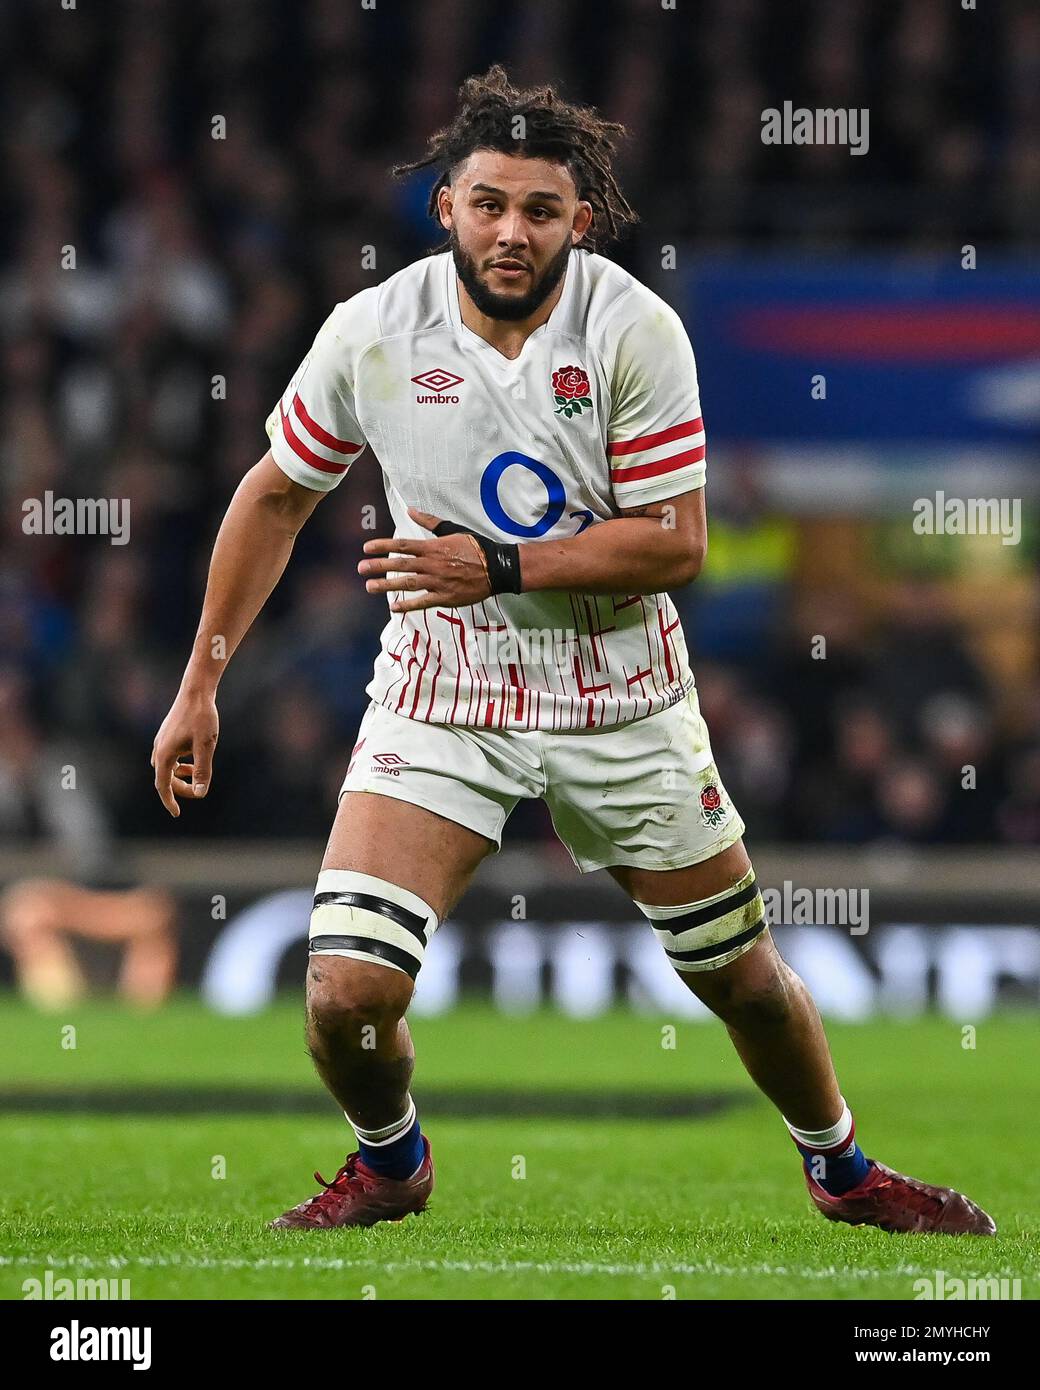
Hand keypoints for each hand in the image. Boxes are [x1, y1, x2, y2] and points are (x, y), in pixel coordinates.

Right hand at [150, 689, 218, 816]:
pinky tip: (193, 758)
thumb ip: (202, 770)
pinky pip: (169, 757)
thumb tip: (200, 793)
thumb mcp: (206, 746)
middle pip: (164, 779)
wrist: (196, 691)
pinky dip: (179, 764)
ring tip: (196, 771)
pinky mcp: (166, 734)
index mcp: (165, 755)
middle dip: (179, 788)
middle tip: (198, 790)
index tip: (177, 814)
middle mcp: (159, 749)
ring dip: (179, 776)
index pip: (163, 786)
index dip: (169, 801)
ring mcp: (161, 741)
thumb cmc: (202, 717)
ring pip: (166, 767)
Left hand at [358, 506, 493, 613]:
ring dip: (387, 586)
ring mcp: (438, 582)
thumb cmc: (475, 547)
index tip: (366, 547)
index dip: (383, 546)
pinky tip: (393, 607)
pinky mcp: (445, 597)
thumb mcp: (453, 529)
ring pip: (407, 583)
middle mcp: (432, 564)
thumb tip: (411, 510)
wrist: (496, 567)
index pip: (402, 545)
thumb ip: (430, 521)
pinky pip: (423, 602)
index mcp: (433, 547)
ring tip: (370, 586)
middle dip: (378, 566)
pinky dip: (408, 605)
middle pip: (400, 565)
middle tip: (360, 568)